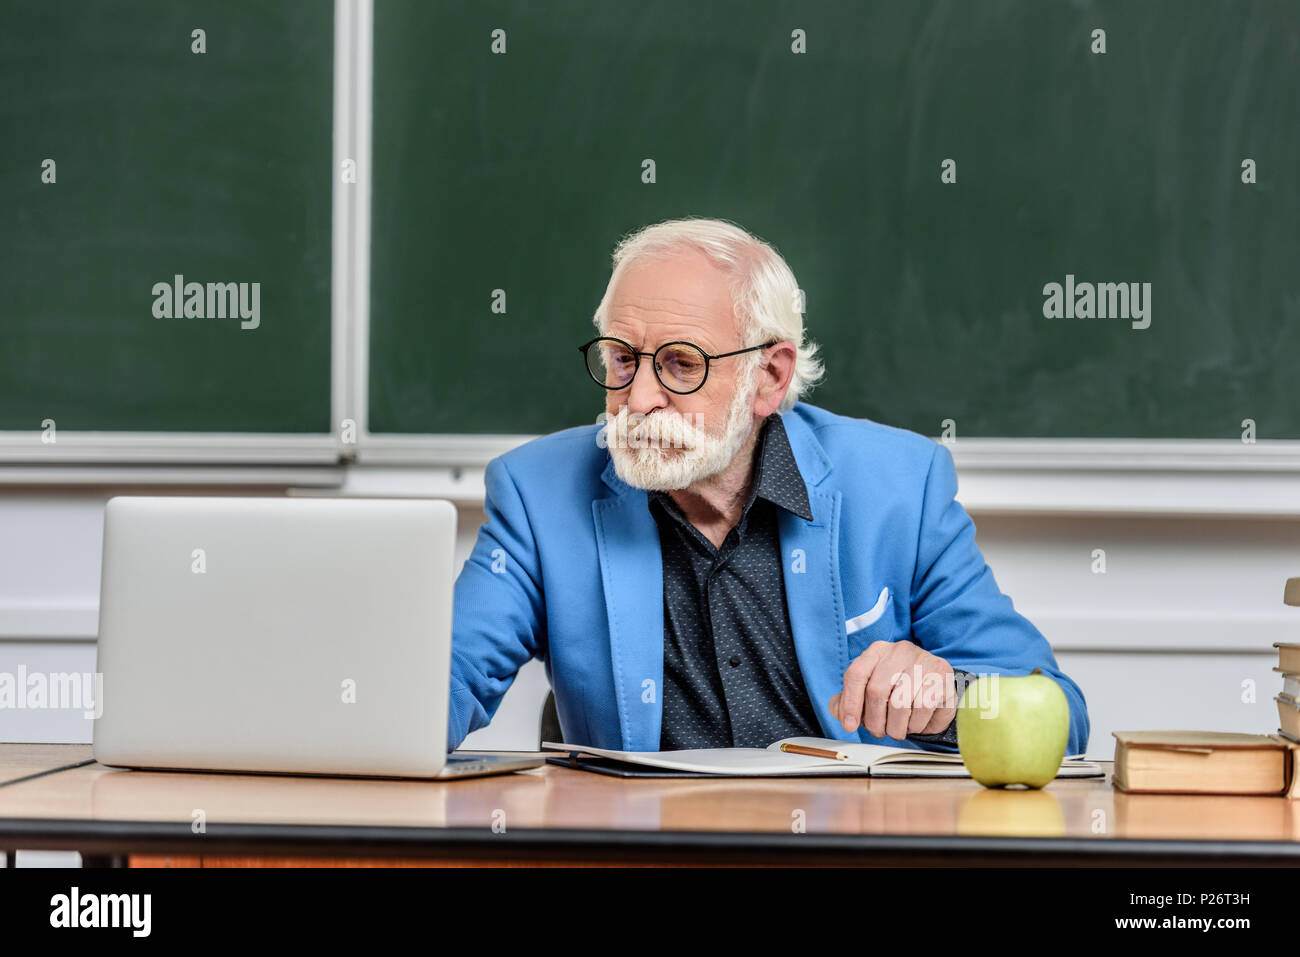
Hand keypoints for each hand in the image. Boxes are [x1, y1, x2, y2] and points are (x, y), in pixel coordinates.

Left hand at [828, 640, 955, 739]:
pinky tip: (916, 723)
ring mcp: (922, 661)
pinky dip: (917, 725)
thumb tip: (841, 714)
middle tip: (879, 731)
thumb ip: (849, 700)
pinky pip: (924, 708)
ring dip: (897, 727)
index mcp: (877, 651)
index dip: (850, 703)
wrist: (936, 682)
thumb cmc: (898, 687)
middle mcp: (899, 651)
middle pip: (876, 691)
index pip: (856, 674)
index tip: (849, 725)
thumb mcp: (870, 689)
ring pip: (900, 704)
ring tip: (898, 728)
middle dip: (875, 721)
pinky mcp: (942, 676)